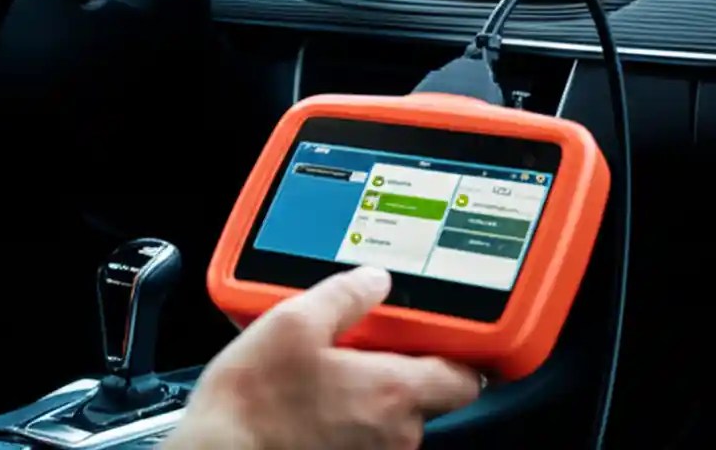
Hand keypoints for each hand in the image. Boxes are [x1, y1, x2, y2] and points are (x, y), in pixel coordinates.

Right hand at [165, 267, 479, 449]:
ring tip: (318, 377)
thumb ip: (345, 296)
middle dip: (392, 370)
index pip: (464, 378)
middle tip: (353, 348)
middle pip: (421, 396)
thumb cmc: (251, 405)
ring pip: (386, 420)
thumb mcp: (293, 323)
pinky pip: (358, 442)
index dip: (456, 354)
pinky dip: (341, 423)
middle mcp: (395, 435)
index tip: (442, 338)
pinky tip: (306, 405)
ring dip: (363, 398)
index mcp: (393, 392)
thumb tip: (374, 281)